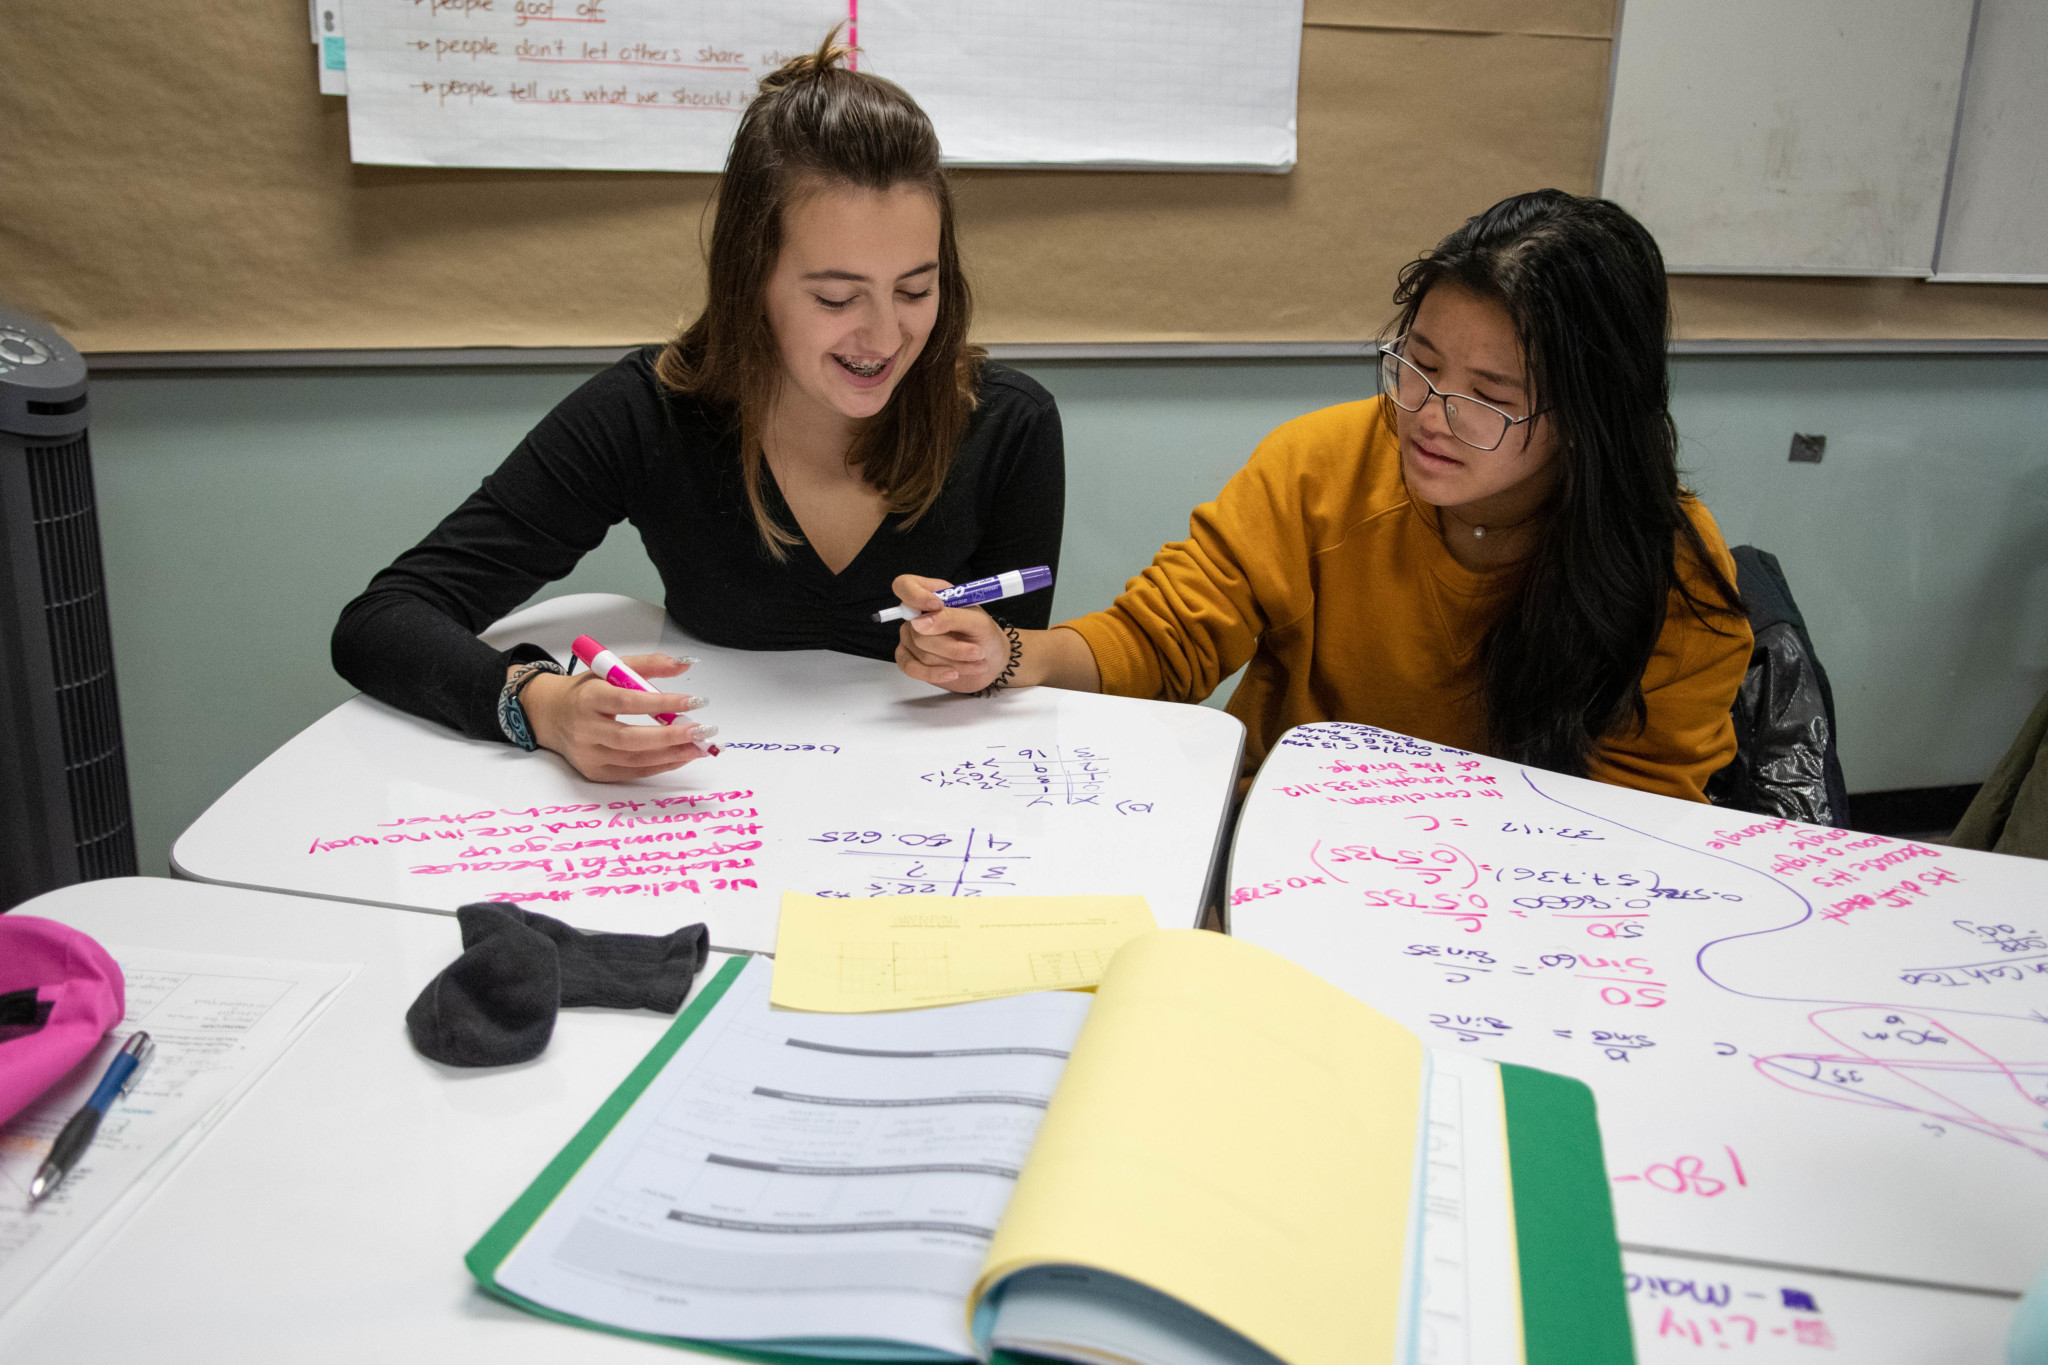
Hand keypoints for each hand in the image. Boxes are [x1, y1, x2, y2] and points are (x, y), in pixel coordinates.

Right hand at [517, 655, 715, 781]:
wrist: (550, 715)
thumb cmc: (586, 691)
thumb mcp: (610, 669)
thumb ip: (648, 665)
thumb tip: (685, 664)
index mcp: (588, 697)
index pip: (627, 701)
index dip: (661, 702)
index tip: (694, 701)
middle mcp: (585, 728)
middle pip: (630, 738)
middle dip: (671, 736)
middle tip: (702, 730)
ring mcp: (588, 754)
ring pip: (634, 759)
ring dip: (672, 754)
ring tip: (700, 746)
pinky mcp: (594, 771)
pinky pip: (632, 772)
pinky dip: (660, 765)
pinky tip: (682, 756)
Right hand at [890, 575, 1007, 693]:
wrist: (993, 663)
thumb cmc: (987, 636)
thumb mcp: (978, 622)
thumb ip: (950, 618)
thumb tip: (919, 622)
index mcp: (933, 595)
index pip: (905, 586)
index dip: (915, 595)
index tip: (937, 606)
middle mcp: (918, 615)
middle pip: (917, 629)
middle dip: (950, 646)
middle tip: (977, 651)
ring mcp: (911, 638)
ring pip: (920, 651)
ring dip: (953, 661)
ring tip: (976, 662)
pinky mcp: (912, 660)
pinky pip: (911, 668)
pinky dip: (934, 673)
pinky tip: (953, 674)